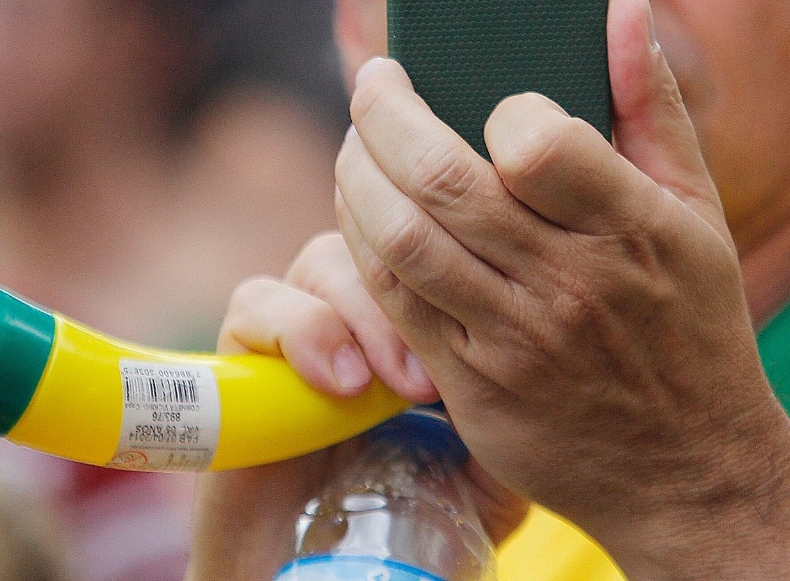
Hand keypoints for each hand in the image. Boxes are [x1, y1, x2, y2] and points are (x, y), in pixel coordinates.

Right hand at [185, 236, 527, 580]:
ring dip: (356, 315)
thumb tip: (549, 371)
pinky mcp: (240, 362)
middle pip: (382, 242)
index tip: (486, 337)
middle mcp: (357, 313)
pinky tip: (335, 385)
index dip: (460, 271)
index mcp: (417, 327)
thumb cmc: (412, 527)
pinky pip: (255, 304)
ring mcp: (297, 332)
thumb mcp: (486, 476)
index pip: (437, 253)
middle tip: (425, 383)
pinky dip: (297, 329)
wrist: (321, 576)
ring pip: (323, 260)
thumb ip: (513, 418)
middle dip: (408, 298)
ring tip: (375, 389)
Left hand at [335, 0, 789, 578]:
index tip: (487, 98)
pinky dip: (364, 245)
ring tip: (358, 142)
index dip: (499, 109)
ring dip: (358, 177)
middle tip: (374, 81)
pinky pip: (392, 301)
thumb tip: (618, 0)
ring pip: (401, 241)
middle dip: (385, 116)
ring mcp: (515, 341)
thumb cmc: (693, 322)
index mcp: (635, 232)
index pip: (539, 146)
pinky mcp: (472, 386)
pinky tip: (364, 212)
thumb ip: (649, 100)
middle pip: (442, 183)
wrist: (693, 473)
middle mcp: (572, 286)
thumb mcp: (696, 210)